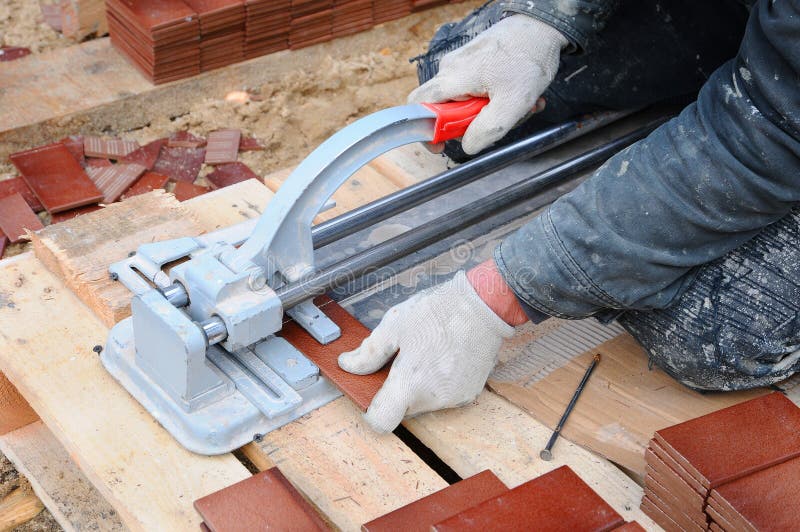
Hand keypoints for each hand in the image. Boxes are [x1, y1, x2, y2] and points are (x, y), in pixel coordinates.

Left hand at [338, 266, 524, 432]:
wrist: (484, 305)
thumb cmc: (440, 311)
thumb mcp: (395, 325)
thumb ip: (369, 352)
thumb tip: (349, 365)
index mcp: (410, 382)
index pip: (381, 422)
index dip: (371, 411)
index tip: (371, 395)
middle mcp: (434, 397)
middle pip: (402, 410)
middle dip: (395, 391)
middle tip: (398, 362)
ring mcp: (454, 398)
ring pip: (422, 403)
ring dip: (417, 387)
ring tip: (424, 354)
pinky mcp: (469, 394)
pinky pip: (443, 397)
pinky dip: (437, 384)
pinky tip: (440, 357)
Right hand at [408, 14, 566, 154]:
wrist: (542, 25)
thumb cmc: (529, 57)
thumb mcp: (513, 103)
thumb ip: (488, 130)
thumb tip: (467, 146)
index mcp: (452, 78)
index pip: (417, 108)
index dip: (426, 131)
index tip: (443, 144)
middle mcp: (450, 69)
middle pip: (444, 108)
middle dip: (471, 122)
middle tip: (497, 122)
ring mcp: (461, 63)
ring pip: (464, 100)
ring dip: (489, 111)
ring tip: (515, 106)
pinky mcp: (473, 61)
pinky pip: (475, 88)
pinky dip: (494, 98)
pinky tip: (515, 95)